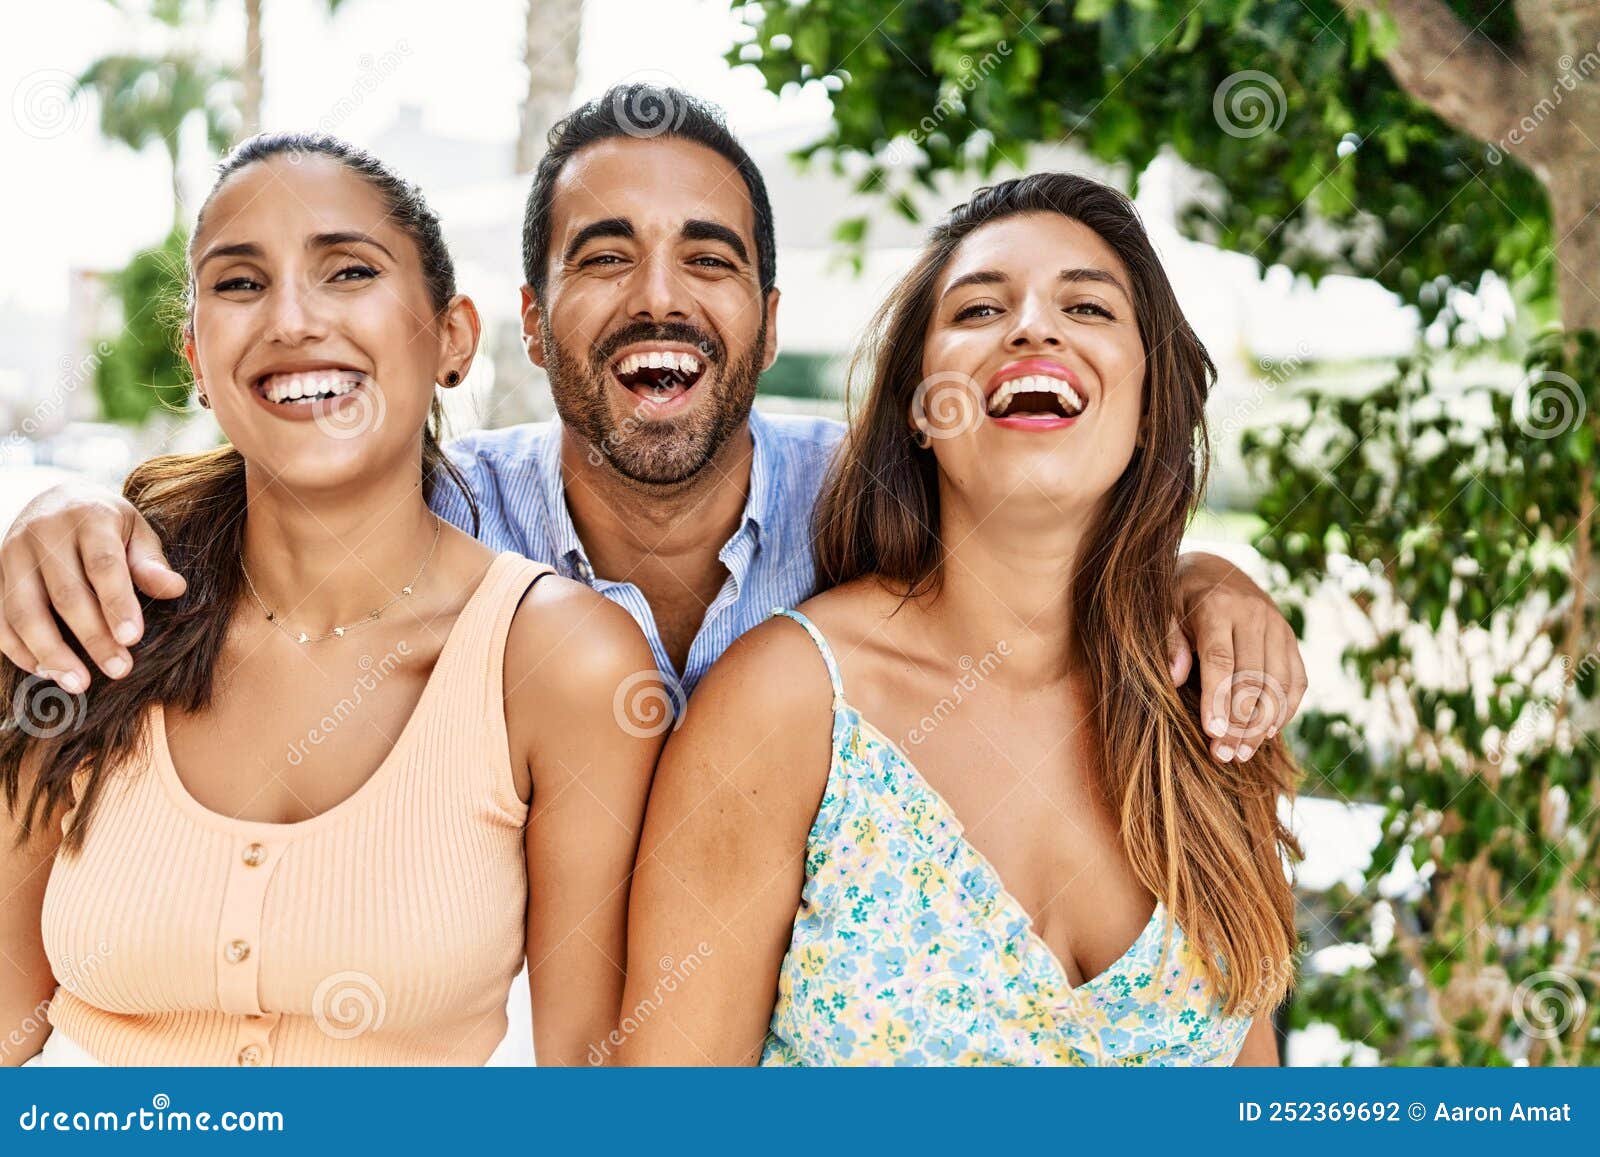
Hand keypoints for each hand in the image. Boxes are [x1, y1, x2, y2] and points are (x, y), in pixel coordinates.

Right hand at [0, 482, 185, 689]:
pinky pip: (0, 619)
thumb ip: (150, 562)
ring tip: (79, 683)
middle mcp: (44, 534)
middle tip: (119, 670)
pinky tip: (48, 671)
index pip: (103, 565)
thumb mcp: (135, 531)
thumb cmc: (105, 524)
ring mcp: (13, 555)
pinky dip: (20, 650)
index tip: (133, 639)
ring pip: (25, 611)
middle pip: (66, 594)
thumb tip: (175, 589)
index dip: (117, 603)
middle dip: (93, 637)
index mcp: (89, 517)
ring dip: (51, 653)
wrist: (53, 501)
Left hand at [1167, 551, 1305, 763]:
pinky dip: (1286, 710)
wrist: (1216, 570)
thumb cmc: (1179, 597)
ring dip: (1263, 724)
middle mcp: (1255, 615)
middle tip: (1225, 755)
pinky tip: (1268, 734)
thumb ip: (1169, 641)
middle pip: (1253, 678)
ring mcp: (1279, 627)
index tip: (1213, 733)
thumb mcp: (1163, 610)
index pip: (1221, 659)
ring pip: (1279, 684)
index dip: (1217, 699)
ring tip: (1243, 754)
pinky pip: (1297, 680)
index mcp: (1218, 606)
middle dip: (1240, 721)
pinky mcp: (1291, 640)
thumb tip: (1174, 677)